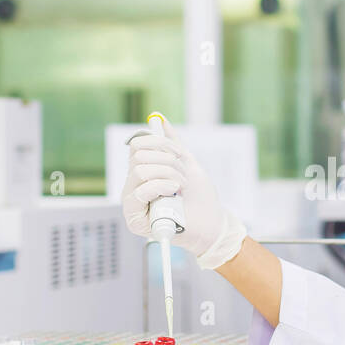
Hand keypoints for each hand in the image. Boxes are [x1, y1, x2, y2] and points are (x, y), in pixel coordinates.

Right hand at [122, 114, 246, 269]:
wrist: (212, 224)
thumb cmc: (201, 198)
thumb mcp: (188, 164)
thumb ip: (173, 144)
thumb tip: (161, 120)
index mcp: (143, 172)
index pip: (137, 145)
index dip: (158, 143)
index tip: (179, 153)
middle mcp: (134, 185)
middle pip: (138, 156)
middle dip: (168, 161)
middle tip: (183, 176)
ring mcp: (133, 202)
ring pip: (140, 171)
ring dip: (168, 175)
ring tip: (181, 187)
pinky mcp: (135, 219)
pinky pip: (140, 192)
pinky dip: (161, 187)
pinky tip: (174, 194)